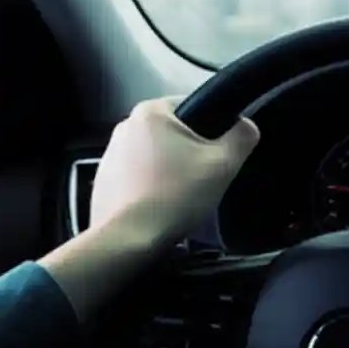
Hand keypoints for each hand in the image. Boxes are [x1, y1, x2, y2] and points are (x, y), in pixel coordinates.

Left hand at [41, 98, 258, 320]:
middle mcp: (125, 125)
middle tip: (203, 179)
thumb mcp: (222, 165)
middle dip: (189, 152)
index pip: (193, 107)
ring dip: (168, 170)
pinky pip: (136, 177)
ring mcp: (109, 154)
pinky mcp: (101, 181)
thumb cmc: (175, 195)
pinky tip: (159, 207)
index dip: (213, 130)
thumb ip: (242, 137)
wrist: (128, 240)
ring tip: (180, 197)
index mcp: (151, 111)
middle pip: (173, 133)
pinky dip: (148, 187)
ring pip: (154, 156)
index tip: (218, 156)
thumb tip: (247, 125)